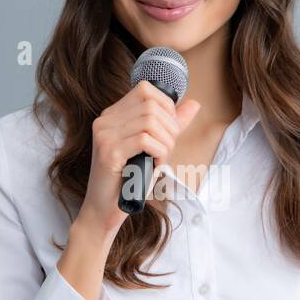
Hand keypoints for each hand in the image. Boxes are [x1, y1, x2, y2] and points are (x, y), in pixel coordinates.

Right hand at [76, 80, 200, 236]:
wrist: (104, 209)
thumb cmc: (129, 179)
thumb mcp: (153, 147)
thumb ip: (171, 124)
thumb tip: (194, 104)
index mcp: (112, 115)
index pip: (145, 89)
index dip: (166, 105)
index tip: (170, 129)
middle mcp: (105, 121)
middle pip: (151, 106)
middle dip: (170, 128)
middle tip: (167, 150)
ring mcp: (104, 136)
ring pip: (150, 122)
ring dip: (166, 143)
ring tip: (160, 159)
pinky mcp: (109, 152)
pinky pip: (145, 140)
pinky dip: (158, 153)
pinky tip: (154, 165)